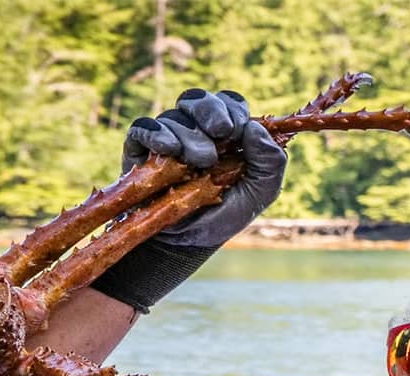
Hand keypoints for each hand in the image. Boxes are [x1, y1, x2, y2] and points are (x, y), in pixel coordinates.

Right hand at [123, 88, 287, 247]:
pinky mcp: (140, 148)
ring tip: (199, 162)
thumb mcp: (259, 193)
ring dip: (189, 134)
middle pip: (198, 99)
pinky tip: (169, 149)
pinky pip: (143, 128)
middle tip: (221, 133)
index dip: (232, 109)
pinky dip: (156, 134)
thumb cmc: (224, 214)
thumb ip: (270, 162)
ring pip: (174, 116)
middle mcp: (194, 128)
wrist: (187, 243)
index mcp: (225, 133)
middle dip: (211, 112)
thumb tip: (255, 129)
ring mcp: (166, 136)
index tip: (237, 130)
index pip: (228, 102)